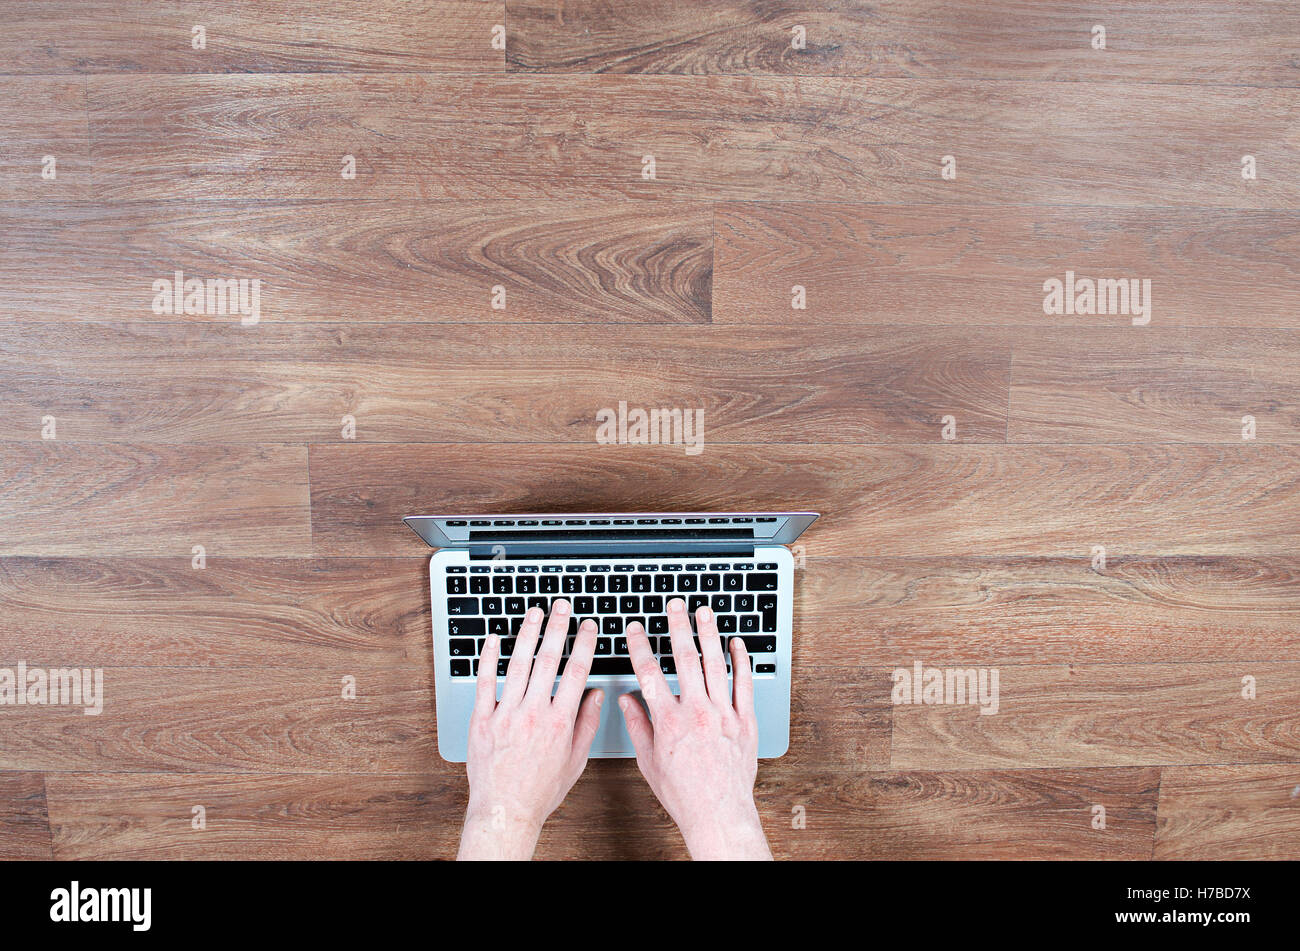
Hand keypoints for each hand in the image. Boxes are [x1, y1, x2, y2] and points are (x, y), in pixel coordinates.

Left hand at [457, 599, 602, 859]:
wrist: (505, 810)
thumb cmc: (540, 790)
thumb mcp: (575, 760)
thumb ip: (587, 724)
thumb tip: (595, 694)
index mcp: (559, 722)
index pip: (576, 672)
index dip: (584, 644)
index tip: (588, 626)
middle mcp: (533, 713)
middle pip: (548, 660)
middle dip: (557, 628)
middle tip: (562, 607)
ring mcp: (506, 714)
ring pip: (518, 665)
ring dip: (527, 635)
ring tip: (534, 613)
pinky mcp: (482, 719)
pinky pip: (485, 682)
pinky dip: (489, 658)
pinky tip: (494, 640)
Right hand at [620, 598, 770, 859]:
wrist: (718, 813)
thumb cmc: (683, 792)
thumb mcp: (649, 761)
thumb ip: (638, 726)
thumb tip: (626, 700)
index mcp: (669, 721)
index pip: (650, 673)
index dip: (640, 646)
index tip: (636, 629)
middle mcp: (697, 712)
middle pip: (686, 659)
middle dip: (678, 627)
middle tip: (675, 606)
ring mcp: (724, 714)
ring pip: (716, 664)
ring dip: (709, 634)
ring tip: (704, 613)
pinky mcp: (745, 721)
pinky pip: (744, 684)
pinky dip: (741, 661)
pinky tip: (737, 644)